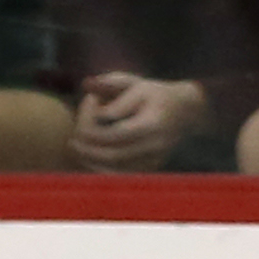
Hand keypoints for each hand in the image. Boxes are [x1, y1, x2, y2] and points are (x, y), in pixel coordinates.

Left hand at [71, 72, 208, 171]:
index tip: (80, 123)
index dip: (94, 130)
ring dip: (95, 163)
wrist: (186, 112)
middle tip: (72, 142)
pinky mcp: (153, 166)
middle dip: (90, 150)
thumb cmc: (154, 94)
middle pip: (116, 154)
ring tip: (78, 152)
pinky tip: (91, 162)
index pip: (117, 133)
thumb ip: (111, 86)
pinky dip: (106, 171)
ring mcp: (155, 158)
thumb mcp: (134, 83)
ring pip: (120, 170)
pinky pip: (126, 175)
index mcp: (151, 123)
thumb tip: (89, 92)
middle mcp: (155, 144)